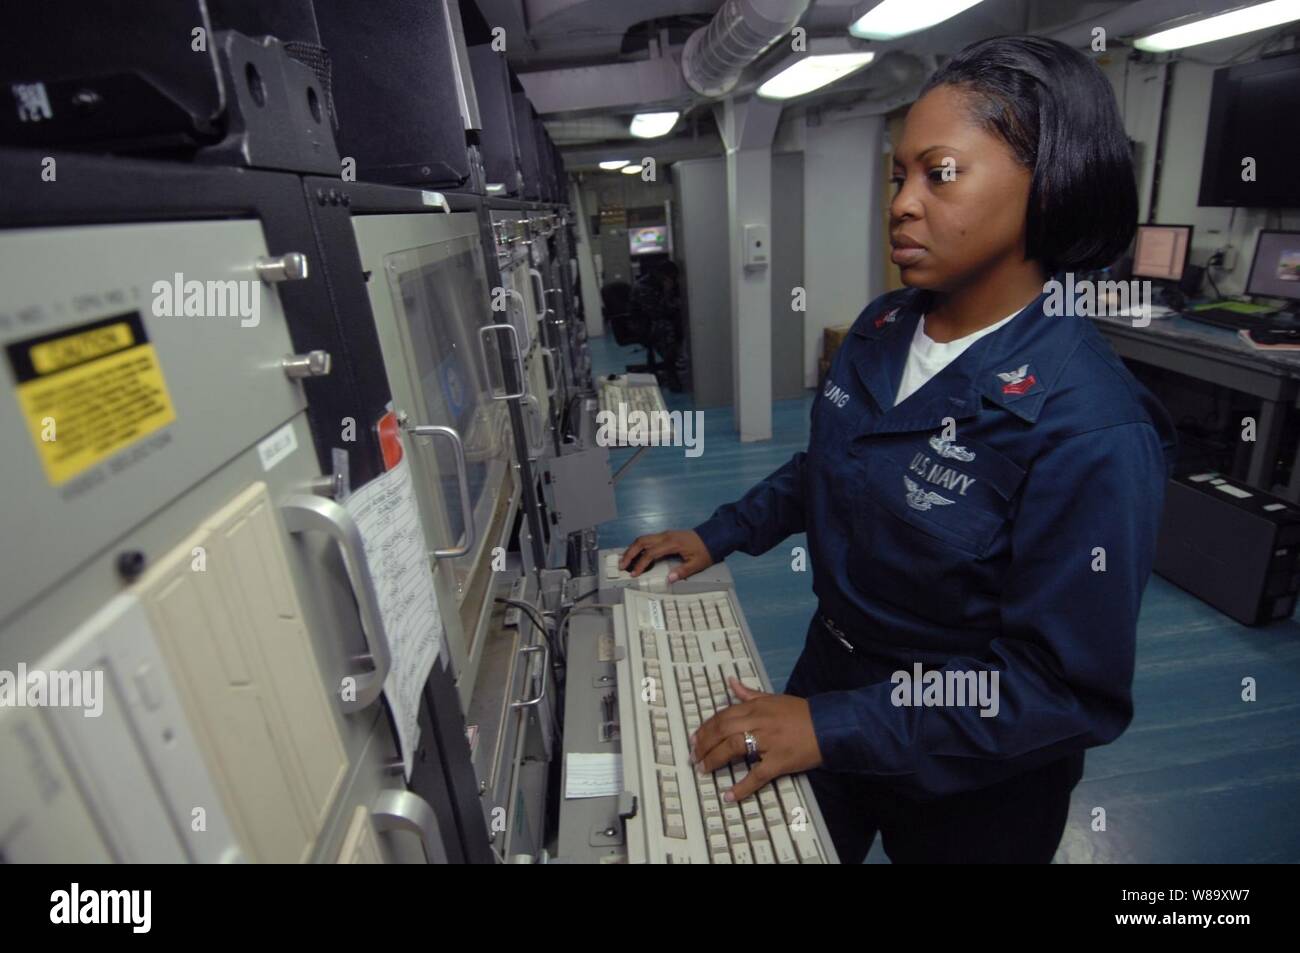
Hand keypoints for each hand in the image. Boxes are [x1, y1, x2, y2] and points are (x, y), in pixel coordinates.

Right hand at [619, 529, 712, 581]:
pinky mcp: (666, 535)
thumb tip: (668, 579)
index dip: (641, 564)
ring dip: (632, 548)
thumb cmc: (705, 551)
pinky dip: (639, 546)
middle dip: (630, 553)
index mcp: (672, 543)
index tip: (634, 574)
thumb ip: (682, 571)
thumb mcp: (697, 564)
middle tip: (622, 565)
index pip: (651, 553)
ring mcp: (665, 534)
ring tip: (625, 560)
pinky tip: (636, 554)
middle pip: (642, 542)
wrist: (713, 536)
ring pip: (643, 538)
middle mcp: (666, 536)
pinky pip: (648, 539)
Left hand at [691, 678, 822, 801]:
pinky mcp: (779, 761)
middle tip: (693, 757)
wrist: (828, 726)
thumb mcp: (773, 698)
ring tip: (703, 769)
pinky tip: (729, 795)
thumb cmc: (800, 713)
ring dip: (714, 759)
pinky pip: (757, 775)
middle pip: (722, 731)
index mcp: (756, 706)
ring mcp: (768, 741)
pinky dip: (742, 787)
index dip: (705, 728)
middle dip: (704, 744)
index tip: (694, 739)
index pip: (723, 716)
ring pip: (733, 748)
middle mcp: (758, 721)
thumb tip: (731, 682)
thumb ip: (749, 693)